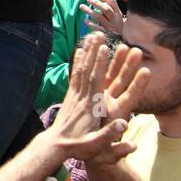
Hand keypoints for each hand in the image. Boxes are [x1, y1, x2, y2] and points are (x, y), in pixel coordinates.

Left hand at [46, 32, 147, 162]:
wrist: (56, 146)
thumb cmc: (79, 147)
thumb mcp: (96, 147)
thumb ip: (110, 136)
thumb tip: (125, 125)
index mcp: (90, 107)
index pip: (95, 81)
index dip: (99, 64)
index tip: (104, 48)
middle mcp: (81, 97)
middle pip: (87, 70)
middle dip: (94, 51)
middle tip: (99, 33)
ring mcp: (75, 95)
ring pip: (81, 69)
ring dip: (87, 52)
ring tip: (91, 35)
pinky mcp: (71, 96)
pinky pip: (75, 75)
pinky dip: (78, 61)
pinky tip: (80, 50)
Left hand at [82, 0, 123, 34]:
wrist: (125, 42)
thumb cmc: (117, 27)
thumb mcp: (116, 18)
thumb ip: (109, 10)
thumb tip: (99, 0)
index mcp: (118, 14)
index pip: (112, 2)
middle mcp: (115, 20)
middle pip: (106, 9)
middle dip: (96, 3)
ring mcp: (111, 27)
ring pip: (99, 17)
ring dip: (90, 11)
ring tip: (82, 6)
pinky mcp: (106, 35)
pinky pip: (98, 29)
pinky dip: (92, 24)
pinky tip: (85, 21)